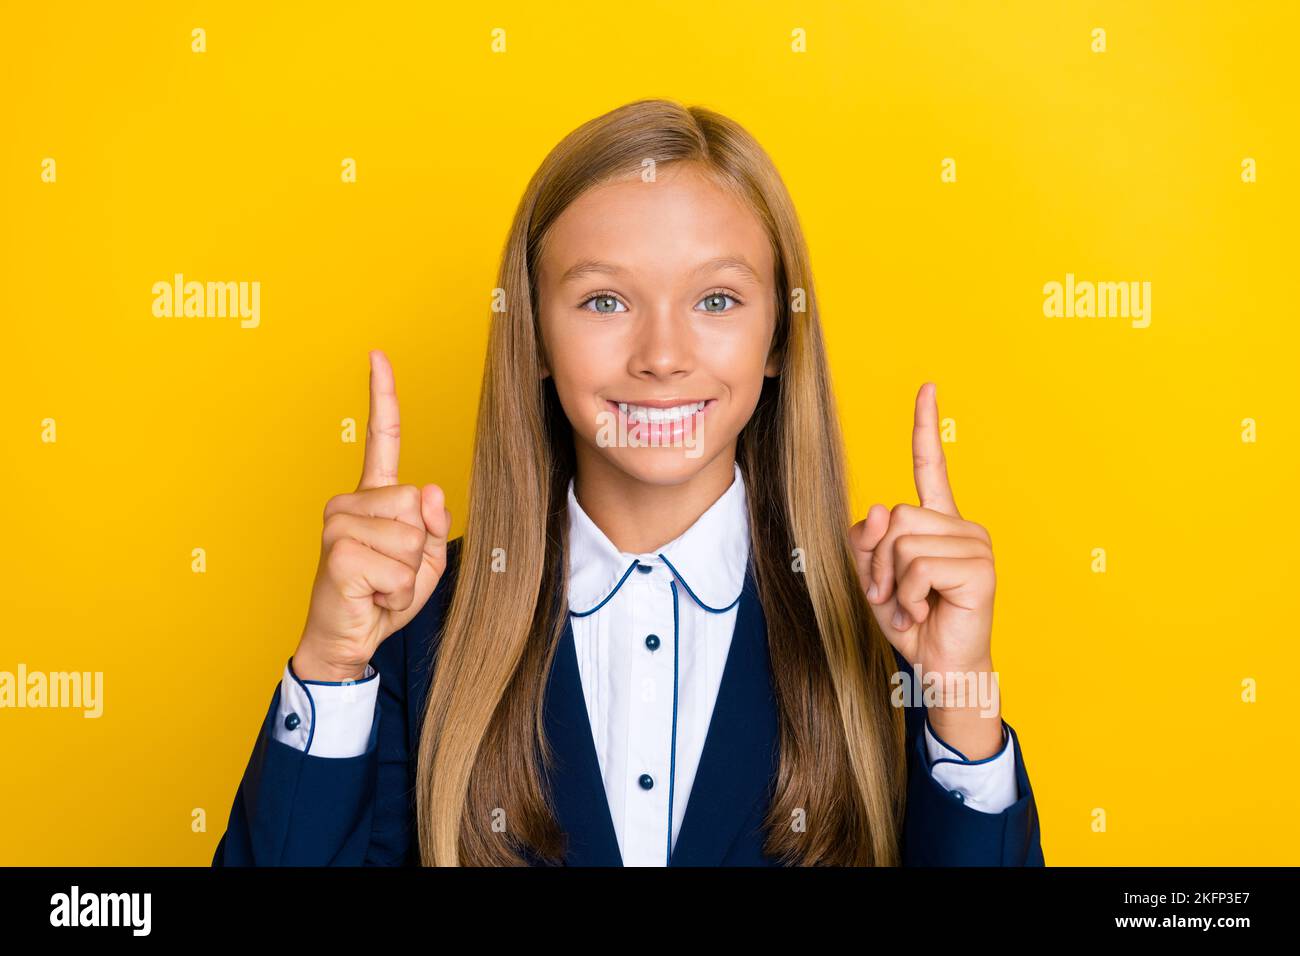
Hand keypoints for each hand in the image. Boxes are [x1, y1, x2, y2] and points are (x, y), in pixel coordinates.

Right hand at [292, 350, 451, 681]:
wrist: (347, 640)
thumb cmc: (383, 597)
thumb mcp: (425, 561)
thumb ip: (435, 525)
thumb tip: (430, 489)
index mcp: (372, 497)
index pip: (381, 439)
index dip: (382, 397)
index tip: (378, 355)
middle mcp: (349, 502)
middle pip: (418, 505)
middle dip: (419, 549)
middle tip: (389, 572)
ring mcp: (339, 524)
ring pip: (412, 538)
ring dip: (408, 574)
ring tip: (379, 585)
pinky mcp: (339, 552)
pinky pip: (399, 567)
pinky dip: (398, 592)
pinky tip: (371, 596)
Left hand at [849, 383, 1000, 755]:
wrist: (941, 666)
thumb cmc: (912, 621)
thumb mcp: (875, 577)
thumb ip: (867, 541)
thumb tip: (876, 511)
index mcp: (939, 522)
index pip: (930, 467)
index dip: (925, 428)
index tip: (927, 388)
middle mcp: (961, 526)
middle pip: (896, 516)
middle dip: (879, 561)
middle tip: (892, 595)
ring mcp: (975, 544)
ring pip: (904, 541)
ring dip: (894, 582)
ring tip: (912, 605)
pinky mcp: (979, 567)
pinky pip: (919, 566)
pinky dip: (909, 595)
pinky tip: (926, 610)